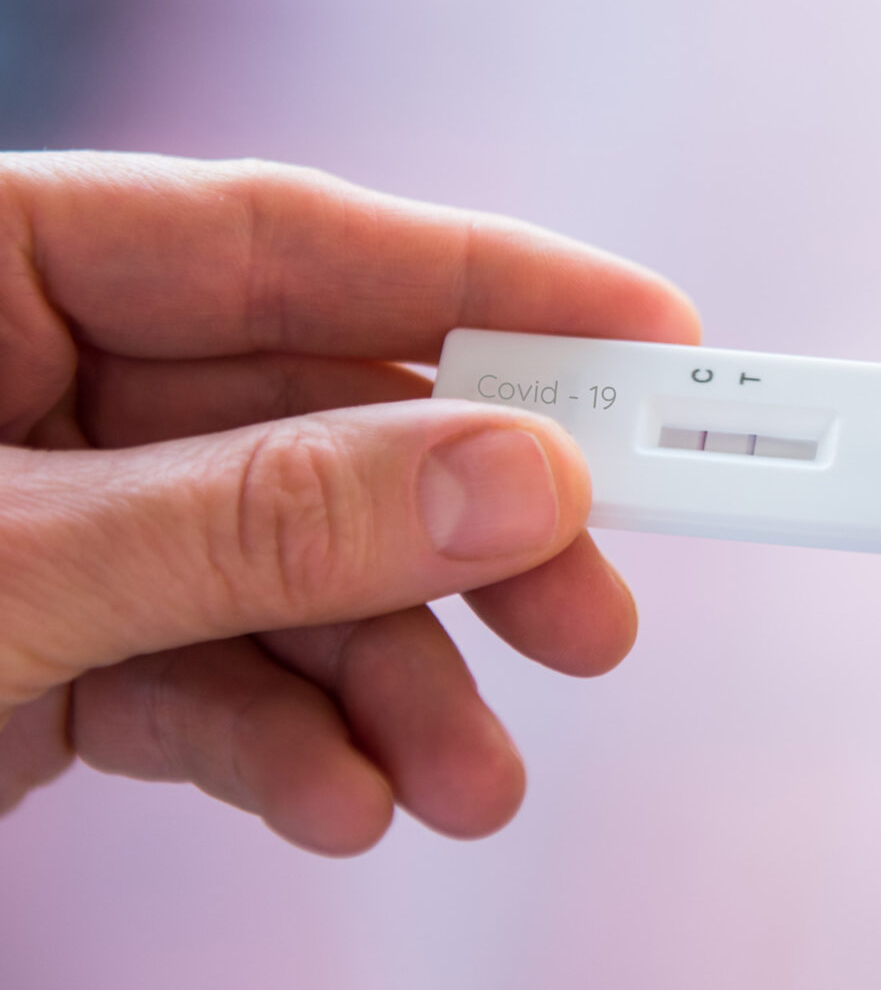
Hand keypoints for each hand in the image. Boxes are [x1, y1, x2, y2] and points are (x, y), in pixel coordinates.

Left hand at [0, 153, 698, 853]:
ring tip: (463, 782)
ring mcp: (60, 516)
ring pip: (284, 576)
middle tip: (590, 614)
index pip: (288, 241)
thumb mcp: (10, 567)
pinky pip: (206, 678)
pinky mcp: (58, 645)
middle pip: (321, 425)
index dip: (485, 283)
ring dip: (388, 685)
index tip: (655, 335)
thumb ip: (259, 518)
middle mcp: (41, 373)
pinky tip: (337, 799)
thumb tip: (519, 481)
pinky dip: (284, 744)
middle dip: (459, 539)